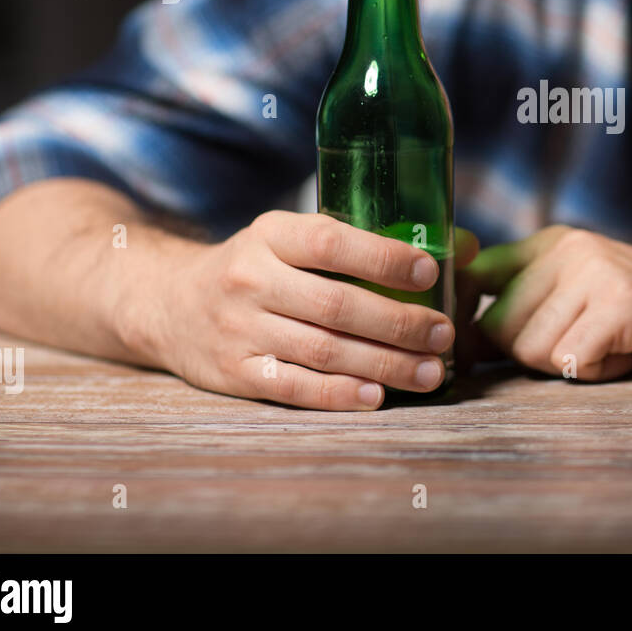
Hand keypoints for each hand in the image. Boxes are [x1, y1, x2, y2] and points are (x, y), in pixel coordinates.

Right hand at [133, 211, 477, 409]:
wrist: (169, 304)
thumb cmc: (259, 266)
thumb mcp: (294, 238)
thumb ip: (367, 242)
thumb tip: (462, 246)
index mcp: (271, 234)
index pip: (330, 241)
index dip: (383, 258)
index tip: (430, 272)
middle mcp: (251, 279)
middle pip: (336, 305)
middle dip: (398, 322)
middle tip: (444, 333)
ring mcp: (240, 329)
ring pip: (323, 350)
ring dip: (384, 364)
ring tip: (430, 372)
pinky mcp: (234, 374)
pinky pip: (294, 387)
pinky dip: (339, 394)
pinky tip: (378, 396)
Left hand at [459, 226, 631, 380]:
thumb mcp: (584, 291)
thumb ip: (529, 302)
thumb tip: (459, 340)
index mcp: (552, 242)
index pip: (473, 275)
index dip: (466, 320)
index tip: (473, 352)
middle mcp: (567, 248)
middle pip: (497, 326)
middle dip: (531, 355)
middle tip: (582, 346)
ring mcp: (594, 273)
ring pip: (529, 349)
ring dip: (568, 365)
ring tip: (610, 346)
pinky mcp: (619, 305)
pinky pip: (569, 363)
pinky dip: (598, 374)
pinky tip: (627, 354)